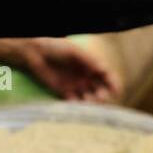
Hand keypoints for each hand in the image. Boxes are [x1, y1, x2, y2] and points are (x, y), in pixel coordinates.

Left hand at [0, 37, 122, 101]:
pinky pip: (74, 102)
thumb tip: (104, 69)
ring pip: (89, 98)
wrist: (35, 53)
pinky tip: (76, 105)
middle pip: (100, 89)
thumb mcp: (74, 52)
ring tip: (88, 102)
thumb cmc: (56, 47)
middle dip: (103, 95)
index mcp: (91, 65)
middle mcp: (86, 77)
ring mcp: (76, 85)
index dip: (113, 83)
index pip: (106, 76)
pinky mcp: (64, 92)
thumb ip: (88, 61)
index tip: (116, 91)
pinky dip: (77, 105)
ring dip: (91, 102)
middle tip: (99, 97)